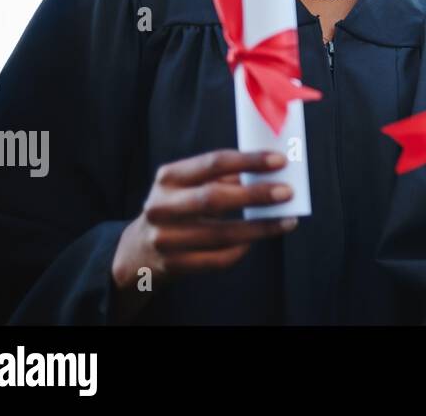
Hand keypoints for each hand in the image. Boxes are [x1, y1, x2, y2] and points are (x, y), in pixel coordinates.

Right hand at [110, 150, 298, 317]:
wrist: (137, 252)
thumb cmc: (178, 208)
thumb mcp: (188, 186)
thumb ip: (223, 177)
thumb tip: (269, 173)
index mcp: (169, 177)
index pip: (213, 162)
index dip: (249, 161)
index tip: (279, 161)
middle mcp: (162, 206)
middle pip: (214, 198)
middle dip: (256, 195)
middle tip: (288, 193)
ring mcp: (164, 238)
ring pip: (221, 234)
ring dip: (260, 228)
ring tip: (286, 221)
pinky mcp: (172, 265)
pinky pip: (217, 259)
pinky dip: (240, 250)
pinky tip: (255, 241)